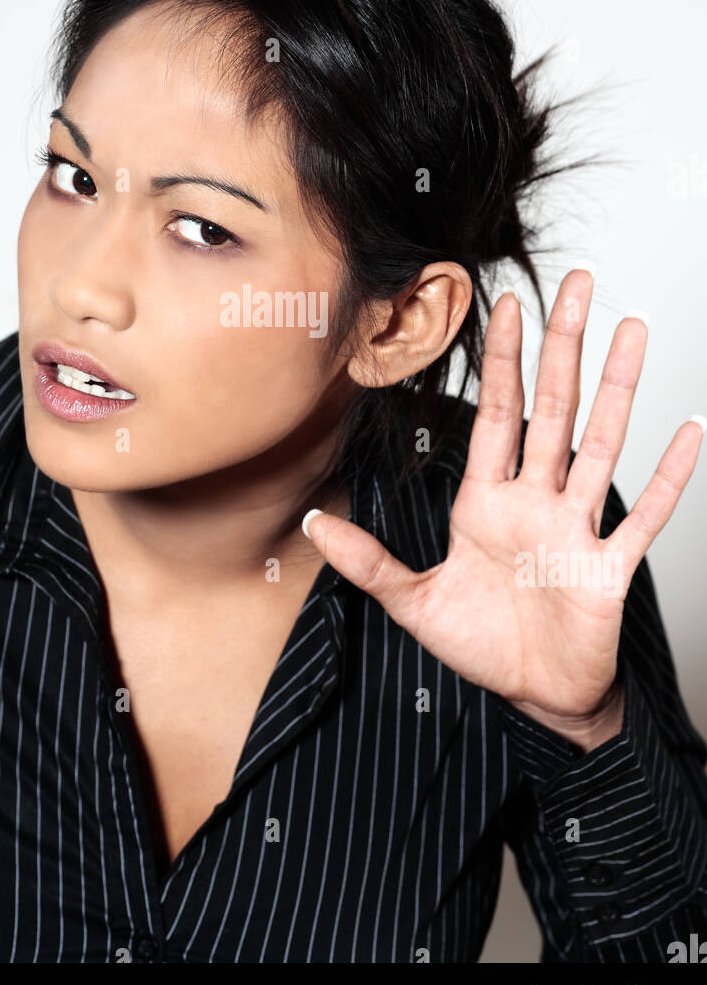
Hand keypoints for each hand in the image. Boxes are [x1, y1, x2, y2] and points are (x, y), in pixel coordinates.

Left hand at [303, 269, 703, 739]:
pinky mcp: (608, 569)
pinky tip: (688, 433)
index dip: (503, 361)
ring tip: (633, 330)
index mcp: (489, 503)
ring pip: (601, 444)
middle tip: (579, 285)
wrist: (535, 699)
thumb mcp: (414, 603)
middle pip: (554, 409)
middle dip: (564, 345)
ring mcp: (576, 531)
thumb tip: (315, 524)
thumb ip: (369, 562)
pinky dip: (669, 478)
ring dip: (617, 388)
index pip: (497, 415)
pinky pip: (645, 517)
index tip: (507, 305)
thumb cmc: (484, 647)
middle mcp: (537, 503)